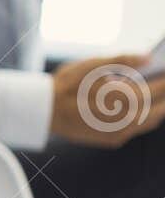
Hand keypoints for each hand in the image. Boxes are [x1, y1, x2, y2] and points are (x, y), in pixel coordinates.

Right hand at [49, 53, 164, 147]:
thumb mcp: (92, 66)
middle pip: (161, 108)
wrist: (44, 113)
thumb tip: (148, 57)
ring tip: (154, 95)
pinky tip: (136, 108)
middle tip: (162, 84)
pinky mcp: (113, 140)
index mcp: (128, 98)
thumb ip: (123, 60)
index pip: (161, 87)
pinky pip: (137, 129)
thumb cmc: (66, 86)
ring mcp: (122, 132)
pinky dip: (142, 118)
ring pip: (152, 121)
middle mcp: (129, 119)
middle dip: (163, 96)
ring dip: (157, 108)